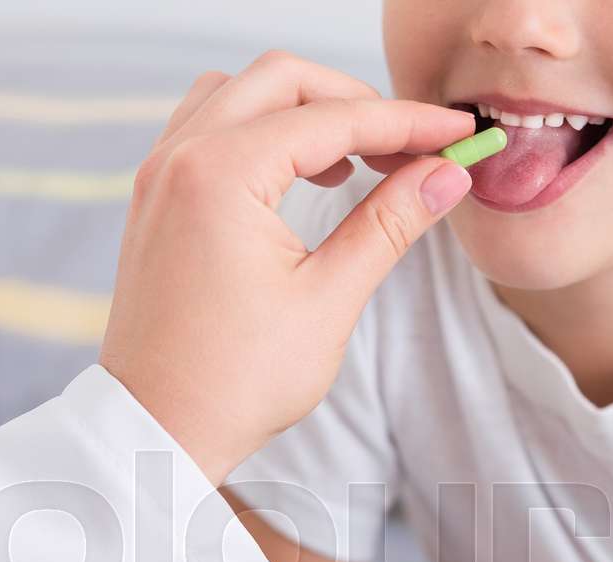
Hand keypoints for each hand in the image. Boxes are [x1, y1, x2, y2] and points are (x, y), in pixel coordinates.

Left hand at [97, 51, 475, 482]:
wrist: (157, 429)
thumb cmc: (235, 382)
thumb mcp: (329, 299)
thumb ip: (388, 224)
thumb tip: (446, 175)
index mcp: (220, 175)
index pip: (332, 120)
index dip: (406, 122)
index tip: (456, 131)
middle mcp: (180, 158)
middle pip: (283, 81)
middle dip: (356, 102)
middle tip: (412, 144)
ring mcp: (160, 174)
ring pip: (242, 94)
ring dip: (305, 111)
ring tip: (358, 162)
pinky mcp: (156, 198)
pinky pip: (211, 128)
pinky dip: (263, 132)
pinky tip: (303, 176)